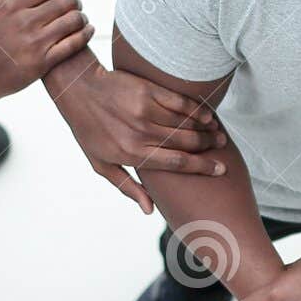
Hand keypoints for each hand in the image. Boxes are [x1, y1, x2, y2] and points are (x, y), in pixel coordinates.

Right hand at [0, 0, 93, 110]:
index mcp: (11, 5)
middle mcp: (24, 21)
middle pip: (66, 1)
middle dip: (75, 0)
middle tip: (75, 4)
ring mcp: (34, 43)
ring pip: (72, 21)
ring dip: (82, 17)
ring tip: (81, 18)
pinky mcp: (42, 64)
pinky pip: (72, 45)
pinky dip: (85, 34)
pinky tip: (88, 30)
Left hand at [49, 64, 226, 212]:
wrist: (79, 91)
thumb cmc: (90, 131)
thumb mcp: (102, 165)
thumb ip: (128, 187)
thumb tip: (150, 211)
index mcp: (132, 154)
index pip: (177, 164)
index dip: (202, 168)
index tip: (220, 170)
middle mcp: (140, 133)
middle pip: (187, 143)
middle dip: (209, 147)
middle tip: (222, 147)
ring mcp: (144, 110)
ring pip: (186, 123)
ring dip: (206, 129)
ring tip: (217, 133)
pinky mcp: (147, 90)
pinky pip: (180, 101)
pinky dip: (196, 109)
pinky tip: (207, 114)